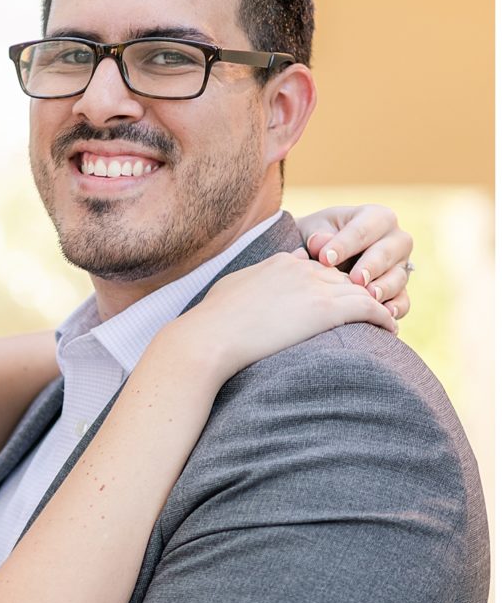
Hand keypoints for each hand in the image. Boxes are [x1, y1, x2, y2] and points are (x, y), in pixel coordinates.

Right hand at [176, 249, 395, 386]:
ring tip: (388, 320)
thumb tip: (250, 286)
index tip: (337, 301)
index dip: (328, 286)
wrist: (210, 338)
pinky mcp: (325, 309)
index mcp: (278, 264)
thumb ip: (248, 285)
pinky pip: (367, 307)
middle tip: (374, 310)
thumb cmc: (210, 324)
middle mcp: (300, 269)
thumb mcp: (230, 293)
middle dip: (359, 291)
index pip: (315, 269)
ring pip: (360, 289)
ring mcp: (314, 287)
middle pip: (341, 277)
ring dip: (377, 304)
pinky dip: (383, 316)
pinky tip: (391, 328)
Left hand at [294, 203, 412, 320]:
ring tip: (369, 296)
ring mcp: (400, 267)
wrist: (321, 261)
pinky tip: (385, 314)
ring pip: (399, 277)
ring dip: (385, 288)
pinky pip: (403, 301)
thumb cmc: (319, 241)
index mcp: (376, 218)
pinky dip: (396, 308)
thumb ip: (318, 235)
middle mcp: (395, 240)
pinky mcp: (399, 292)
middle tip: (356, 279)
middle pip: (389, 251)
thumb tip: (319, 242)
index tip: (326, 258)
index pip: (365, 229)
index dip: (346, 243)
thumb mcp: (315, 231)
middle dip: (372, 265)